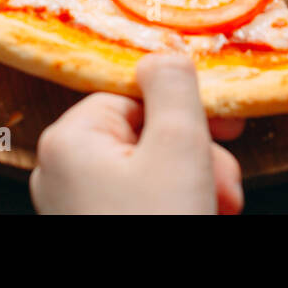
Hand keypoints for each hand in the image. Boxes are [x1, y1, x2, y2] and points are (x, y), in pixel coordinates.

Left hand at [30, 54, 245, 213]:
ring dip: (193, 182)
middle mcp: (61, 172)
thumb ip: (173, 87)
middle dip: (194, 155)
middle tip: (223, 182)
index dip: (183, 109)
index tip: (225, 123)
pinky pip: (138, 203)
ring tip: (217, 208)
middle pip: (143, 133)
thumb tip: (163, 53)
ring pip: (147, 170)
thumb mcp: (179, 146)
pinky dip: (175, 206)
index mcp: (69, 140)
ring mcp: (75, 209)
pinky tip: (202, 219)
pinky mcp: (93, 235)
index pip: (132, 95)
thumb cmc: (160, 232)